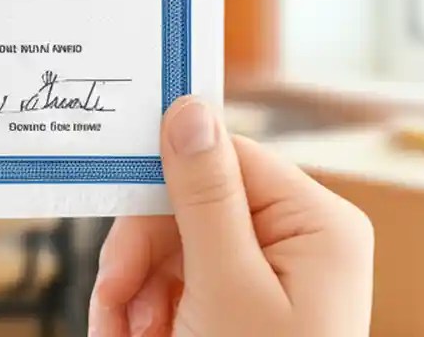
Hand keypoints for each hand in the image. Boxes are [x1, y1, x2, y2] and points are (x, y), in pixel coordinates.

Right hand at [90, 96, 374, 336]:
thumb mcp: (226, 286)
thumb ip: (203, 196)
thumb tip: (187, 110)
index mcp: (315, 224)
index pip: (224, 157)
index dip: (161, 174)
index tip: (108, 183)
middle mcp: (295, 241)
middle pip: (185, 207)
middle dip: (138, 258)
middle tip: (111, 301)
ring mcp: (265, 275)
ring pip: (168, 249)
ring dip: (131, 293)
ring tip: (121, 335)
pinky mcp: (236, 304)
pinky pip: (172, 284)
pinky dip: (142, 313)